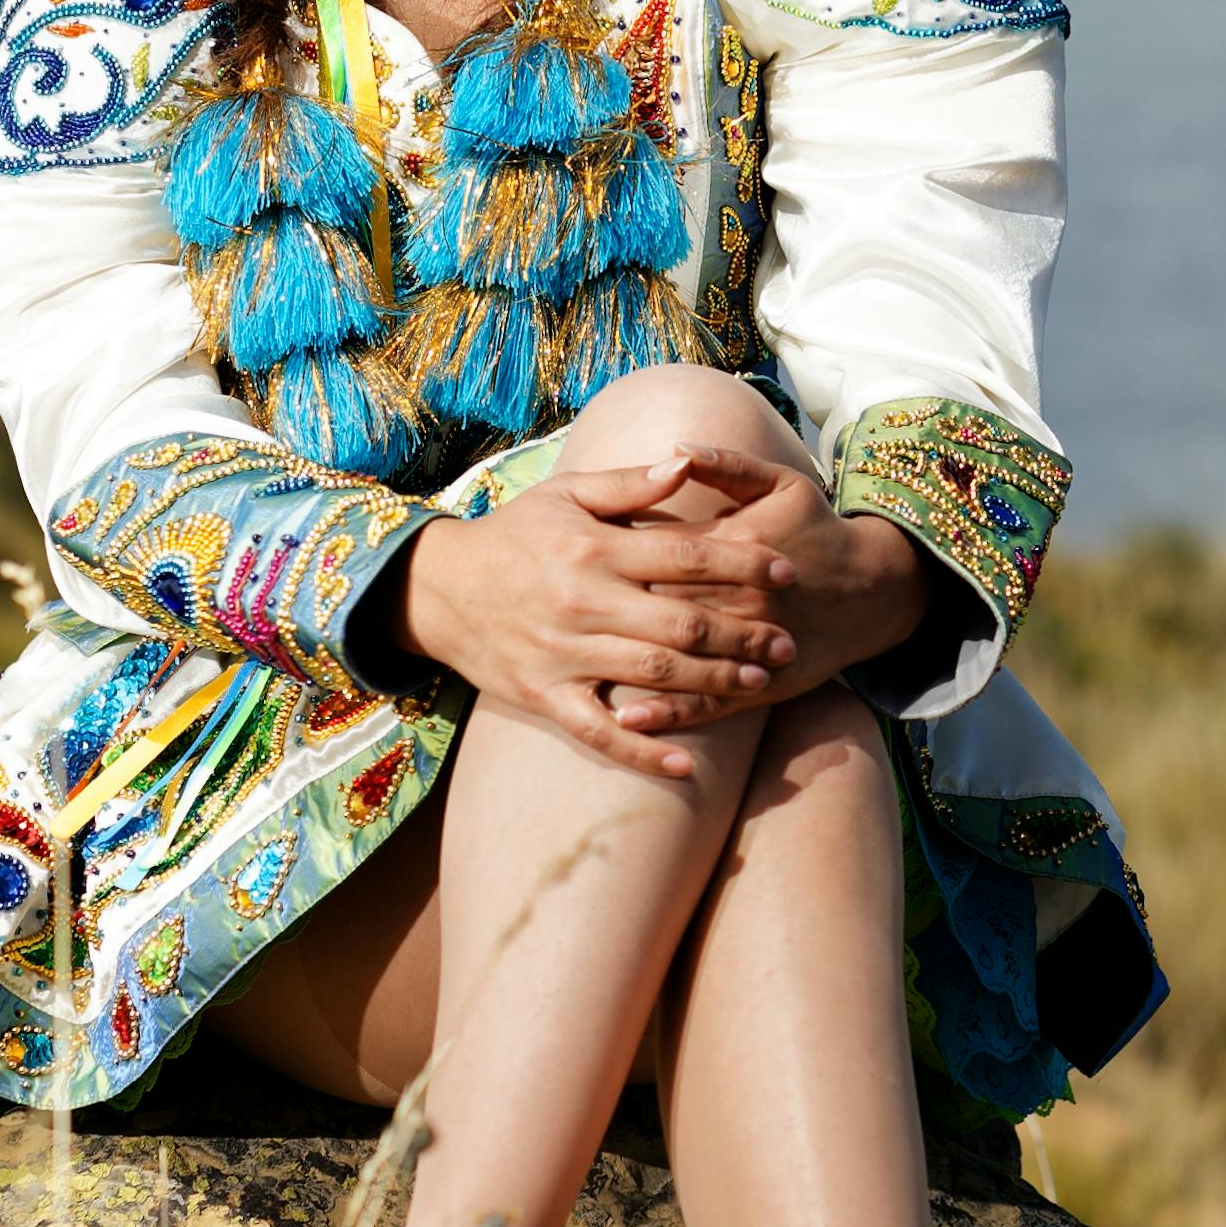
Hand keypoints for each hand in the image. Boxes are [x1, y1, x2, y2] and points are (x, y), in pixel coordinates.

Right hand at [394, 457, 799, 778]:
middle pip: (682, 623)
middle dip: (744, 635)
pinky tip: (685, 764)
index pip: (687, 557)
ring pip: (655, 675)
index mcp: (596, 548)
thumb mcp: (565, 494)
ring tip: (760, 684)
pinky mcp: (544, 695)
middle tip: (788, 643)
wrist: (436, 588)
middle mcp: (585, 602)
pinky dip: (643, 751)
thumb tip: (688, 462)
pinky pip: (599, 731)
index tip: (788, 573)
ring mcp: (564, 653)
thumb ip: (630, 483)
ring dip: (713, 683)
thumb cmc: (513, 535)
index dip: (744, 565)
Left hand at [599, 446, 945, 733]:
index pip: (667, 553)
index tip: (568, 558)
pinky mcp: (763, 686)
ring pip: (685, 662)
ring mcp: (751, 647)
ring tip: (577, 671)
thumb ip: (727, 465)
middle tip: (554, 617)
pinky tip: (629, 717)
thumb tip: (675, 448)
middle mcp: (741, 599)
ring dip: (630, 670)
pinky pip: (710, 706)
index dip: (618, 556)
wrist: (872, 589)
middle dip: (611, 613)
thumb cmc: (816, 528)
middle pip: (665, 607)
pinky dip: (669, 714)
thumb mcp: (782, 484)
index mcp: (737, 545)